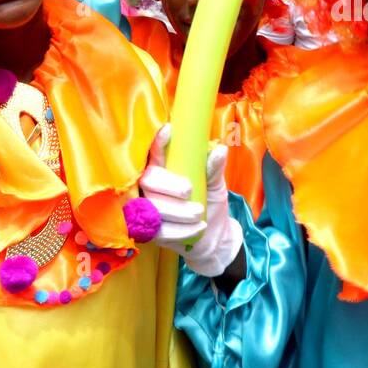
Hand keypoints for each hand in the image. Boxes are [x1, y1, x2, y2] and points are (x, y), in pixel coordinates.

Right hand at [137, 124, 241, 277]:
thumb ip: (214, 169)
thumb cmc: (211, 203)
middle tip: (189, 190)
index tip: (169, 130)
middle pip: (148, 179)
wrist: (214, 237)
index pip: (154, 154)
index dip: (158, 143)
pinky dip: (181, 230)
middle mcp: (150, 187)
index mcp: (164, 170)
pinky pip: (160, 230)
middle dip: (169, 184)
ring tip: (200, 213)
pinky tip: (198, 228)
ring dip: (179, 211)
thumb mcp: (216, 184)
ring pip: (154, 207)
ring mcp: (147, 209)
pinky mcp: (149, 232)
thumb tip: (220, 150)